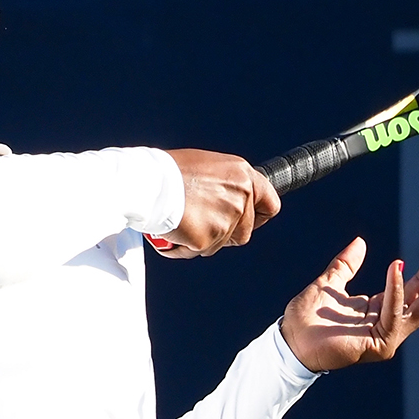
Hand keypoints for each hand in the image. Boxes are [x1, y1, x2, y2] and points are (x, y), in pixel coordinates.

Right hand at [152, 149, 280, 256]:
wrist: (147, 184)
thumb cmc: (167, 171)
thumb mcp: (206, 167)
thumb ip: (223, 185)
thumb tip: (222, 198)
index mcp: (242, 175)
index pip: (270, 204)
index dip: (259, 217)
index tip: (248, 222)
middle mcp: (241, 196)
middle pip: (244, 232)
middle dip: (224, 234)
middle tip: (201, 224)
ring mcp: (226, 219)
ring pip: (219, 244)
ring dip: (202, 240)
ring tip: (179, 223)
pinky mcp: (208, 238)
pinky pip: (198, 251)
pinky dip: (183, 247)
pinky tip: (171, 233)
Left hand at [280, 231, 418, 371]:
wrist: (288, 342)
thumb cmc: (305, 319)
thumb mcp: (329, 283)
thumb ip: (346, 265)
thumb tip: (360, 242)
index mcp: (384, 307)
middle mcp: (391, 322)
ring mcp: (388, 336)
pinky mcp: (379, 344)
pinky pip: (393, 314)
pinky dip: (397, 290)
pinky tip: (398, 267)